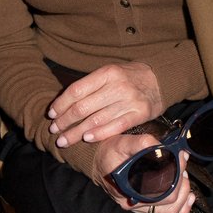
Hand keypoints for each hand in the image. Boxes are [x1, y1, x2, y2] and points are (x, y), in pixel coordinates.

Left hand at [47, 62, 162, 146]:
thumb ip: (90, 85)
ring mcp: (129, 101)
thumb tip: (63, 102)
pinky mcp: (139, 114)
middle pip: (83, 107)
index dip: (61, 104)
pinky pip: (115, 127)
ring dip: (76, 133)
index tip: (51, 114)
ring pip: (96, 120)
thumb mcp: (109, 73)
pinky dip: (99, 134)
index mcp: (106, 73)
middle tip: (54, 130)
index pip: (76, 90)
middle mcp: (117, 86)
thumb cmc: (129, 77)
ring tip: (64, 140)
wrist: (160, 80)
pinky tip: (87, 139)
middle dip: (65, 121)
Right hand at [93, 134, 194, 212]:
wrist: (100, 163)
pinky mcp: (145, 209)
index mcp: (128, 187)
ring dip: (182, 195)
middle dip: (181, 181)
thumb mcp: (122, 142)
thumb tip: (162, 147)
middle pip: (168, 200)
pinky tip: (187, 196)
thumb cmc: (110, 153)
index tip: (180, 156)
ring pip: (170, 212)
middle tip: (182, 163)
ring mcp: (140, 208)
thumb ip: (142, 143)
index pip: (160, 187)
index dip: (175, 171)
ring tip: (184, 177)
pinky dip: (181, 209)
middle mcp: (134, 202)